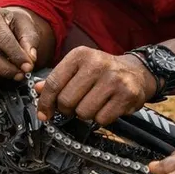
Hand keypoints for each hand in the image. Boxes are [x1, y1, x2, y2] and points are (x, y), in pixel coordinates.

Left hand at [34, 47, 155, 125]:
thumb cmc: (102, 72)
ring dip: (86, 114)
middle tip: (76, 105)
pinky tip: (106, 107)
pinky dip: (101, 118)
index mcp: (80, 55)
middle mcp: (97, 64)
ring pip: (83, 112)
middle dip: (68, 109)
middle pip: (67, 100)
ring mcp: (114, 79)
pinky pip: (101, 119)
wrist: (136, 72)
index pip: (54, 83)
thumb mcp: (79, 68)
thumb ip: (58, 79)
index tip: (44, 114)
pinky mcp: (127, 94)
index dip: (45, 102)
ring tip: (94, 104)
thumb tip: (38, 90)